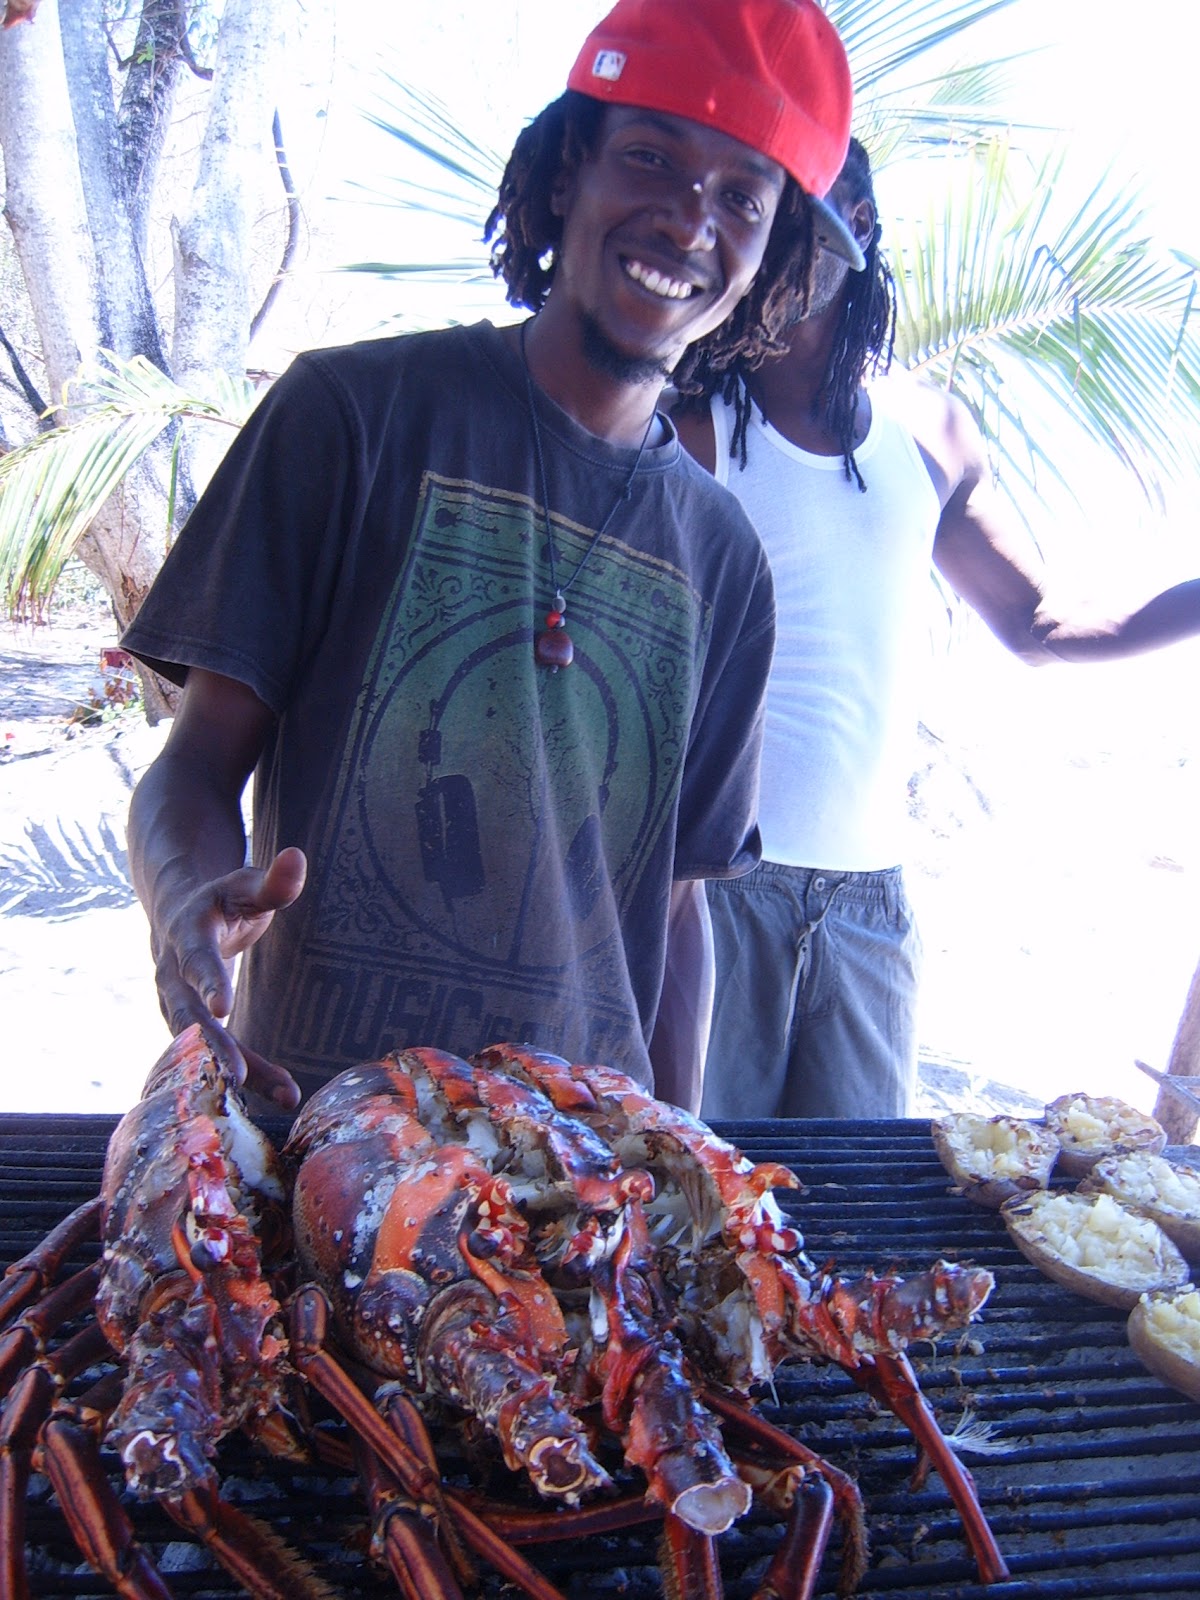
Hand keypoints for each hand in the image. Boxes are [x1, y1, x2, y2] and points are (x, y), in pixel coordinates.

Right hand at [152, 847, 306, 1107]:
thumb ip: (273, 881)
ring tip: (282, 1095)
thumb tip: (298, 857)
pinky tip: (280, 1096)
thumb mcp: (246, 885)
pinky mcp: (192, 1027)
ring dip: (234, 1070)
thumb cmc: (223, 899)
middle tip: (238, 1077)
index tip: (223, 1007)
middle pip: (187, 1015)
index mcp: (187, 934)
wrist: (179, 914)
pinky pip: (215, 1054)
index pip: (195, 958)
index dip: (207, 981)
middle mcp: (173, 975)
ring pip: (201, 1044)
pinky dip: (246, 1075)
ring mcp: (178, 1005)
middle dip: (212, 1046)